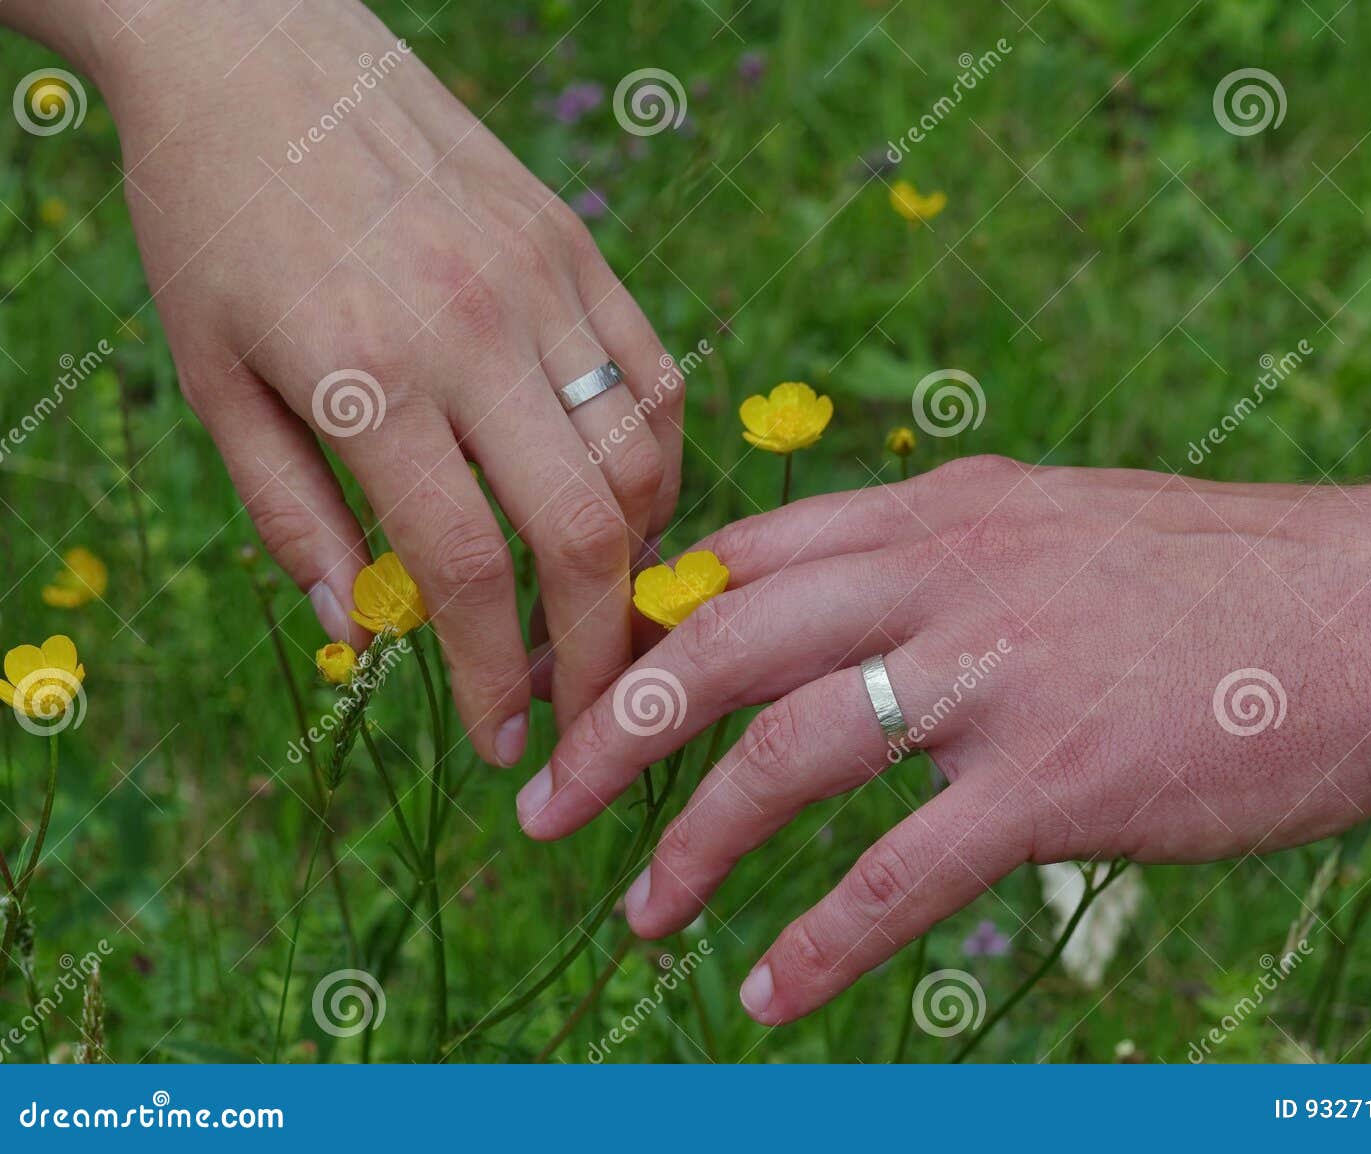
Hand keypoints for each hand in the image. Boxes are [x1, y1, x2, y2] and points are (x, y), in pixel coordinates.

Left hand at [28, 0, 680, 760]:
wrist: (254, 53)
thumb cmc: (214, 226)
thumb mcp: (214, 382)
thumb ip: (293, 517)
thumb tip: (363, 637)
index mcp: (365, 377)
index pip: (471, 570)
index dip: (496, 677)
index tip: (503, 740)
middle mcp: (471, 331)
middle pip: (584, 530)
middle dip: (601, 646)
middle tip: (593, 705)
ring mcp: (539, 282)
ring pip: (640, 459)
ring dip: (636, 556)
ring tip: (602, 603)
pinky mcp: (576, 249)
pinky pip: (655, 378)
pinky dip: (658, 460)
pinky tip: (628, 501)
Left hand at [518, 454, 1370, 1022]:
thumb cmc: (1219, 574)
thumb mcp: (1057, 522)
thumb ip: (945, 551)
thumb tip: (850, 590)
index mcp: (939, 512)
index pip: (742, 556)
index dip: (639, 620)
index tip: (574, 679)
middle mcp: (945, 575)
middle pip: (721, 645)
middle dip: (613, 726)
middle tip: (544, 803)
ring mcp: (995, 675)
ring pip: (786, 755)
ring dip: (694, 840)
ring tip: (639, 912)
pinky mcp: (1056, 778)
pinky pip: (901, 874)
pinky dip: (821, 940)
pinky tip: (770, 992)